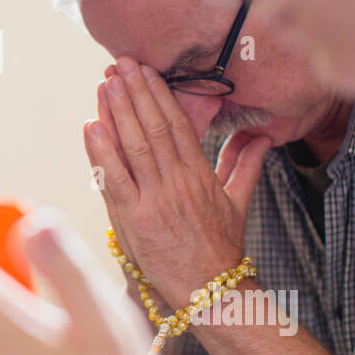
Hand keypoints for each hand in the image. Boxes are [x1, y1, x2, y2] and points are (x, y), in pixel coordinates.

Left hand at [84, 56, 270, 309]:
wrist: (210, 290)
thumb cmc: (220, 248)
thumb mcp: (237, 202)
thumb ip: (246, 165)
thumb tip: (263, 137)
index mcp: (199, 174)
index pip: (177, 124)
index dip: (159, 94)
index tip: (145, 71)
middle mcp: (176, 182)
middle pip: (153, 127)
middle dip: (135, 93)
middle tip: (120, 64)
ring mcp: (154, 199)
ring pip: (133, 146)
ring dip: (117, 111)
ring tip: (105, 83)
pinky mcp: (133, 219)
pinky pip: (114, 179)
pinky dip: (101, 152)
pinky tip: (91, 126)